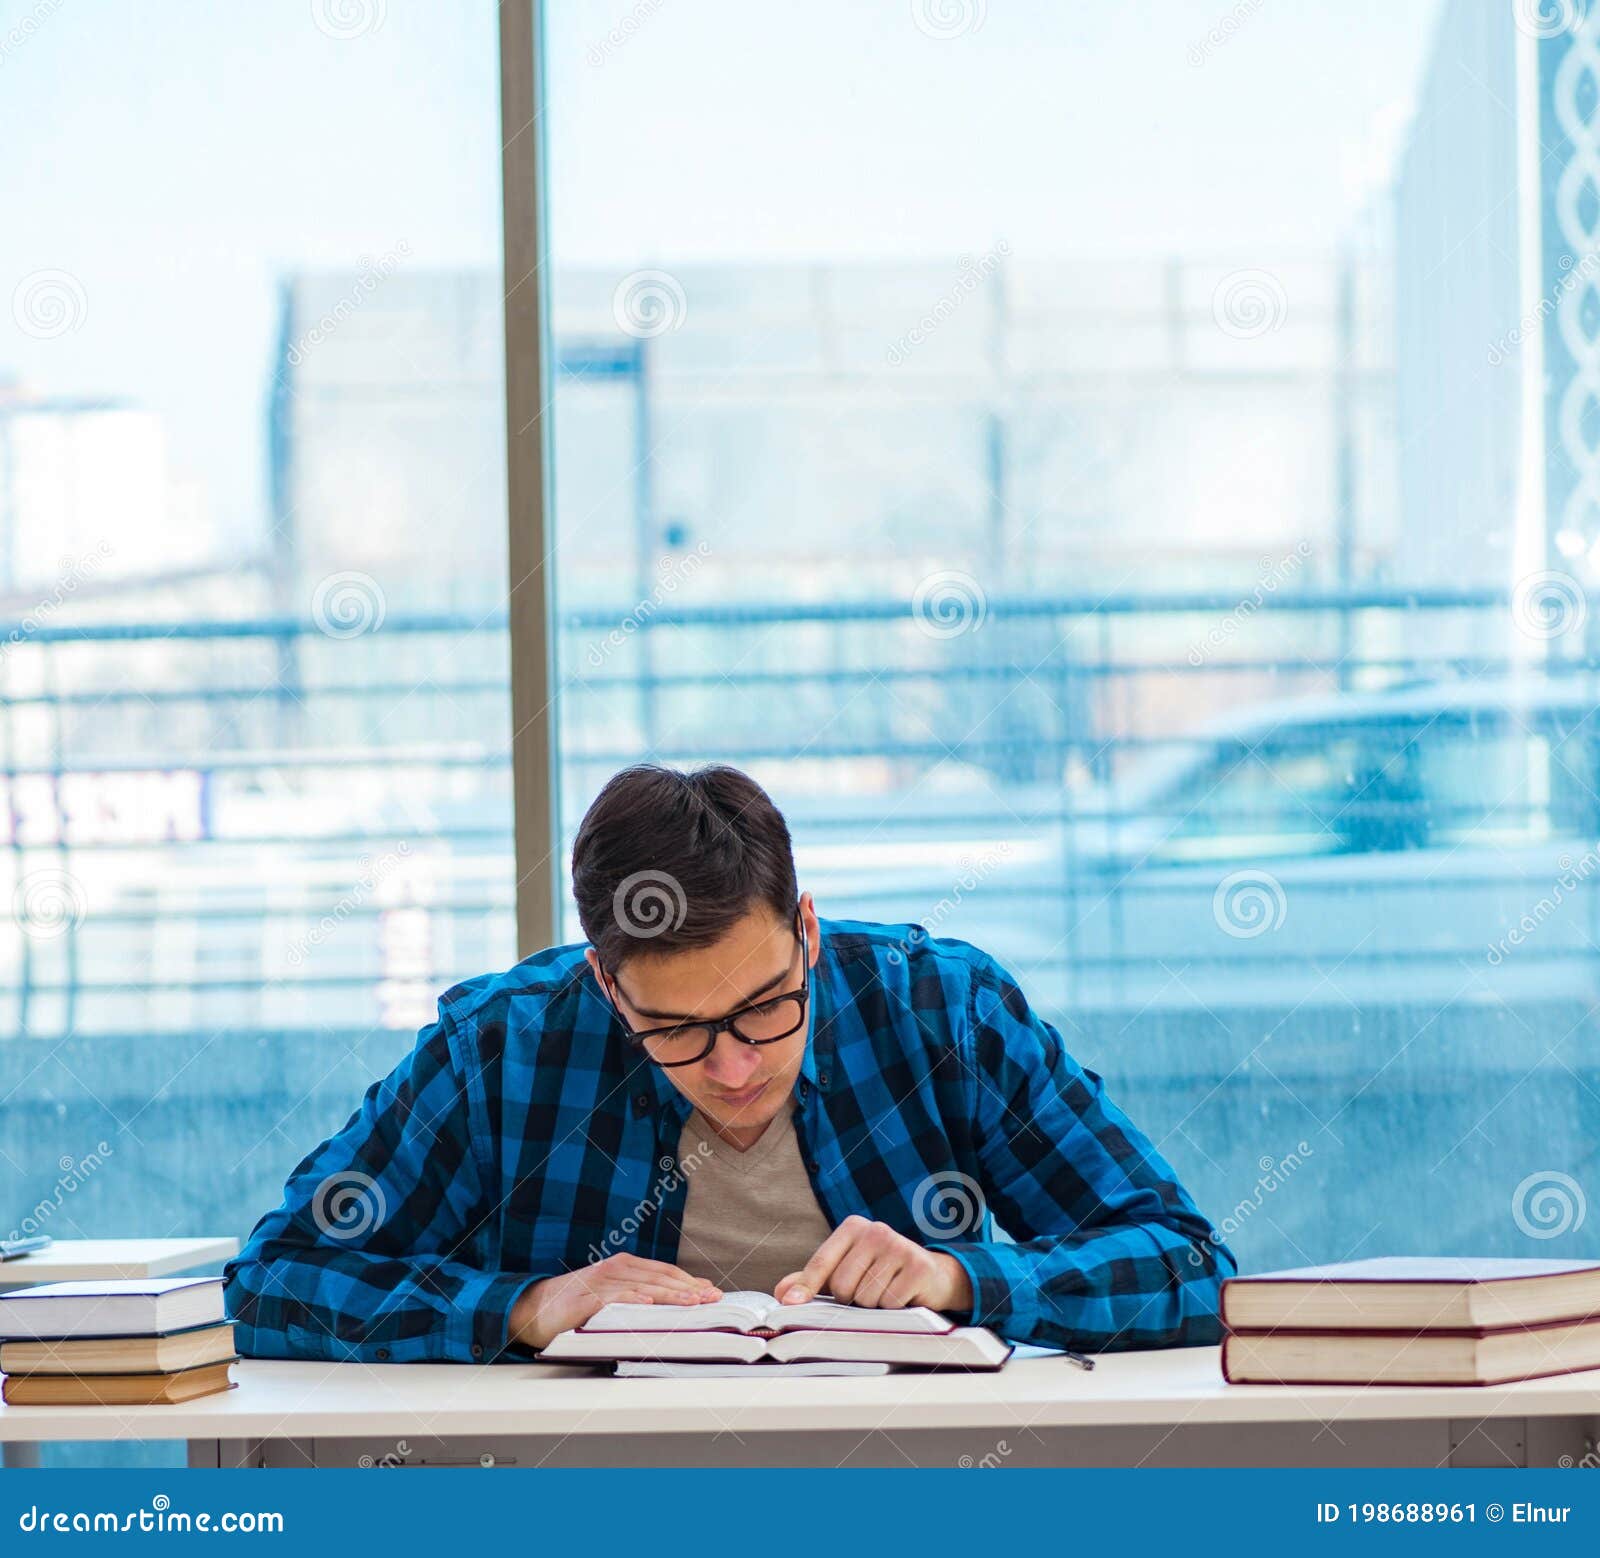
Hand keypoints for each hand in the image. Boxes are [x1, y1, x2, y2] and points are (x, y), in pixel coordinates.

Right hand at [509, 1255, 721, 1350]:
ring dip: (669, 1294)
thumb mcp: (613, 1294)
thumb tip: (682, 1299)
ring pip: (642, 1286)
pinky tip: (647, 1303)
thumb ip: (642, 1293)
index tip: (713, 1292)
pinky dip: (631, 1299)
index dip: (690, 1281)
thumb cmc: (578, 1303)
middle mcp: (615, 1268)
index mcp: (624, 1265)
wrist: (535, 1307)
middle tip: (711, 1299)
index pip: (665, 1272)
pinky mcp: (586, 1298)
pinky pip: (613, 1298)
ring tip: (691, 1302)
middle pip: (659, 1277)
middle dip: (688, 1289)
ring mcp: (600, 1282)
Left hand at [773, 1215, 972, 1312]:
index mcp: (853, 1227)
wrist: (931, 1275)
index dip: (805, 1287)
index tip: (788, 1305)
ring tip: (887, 1290)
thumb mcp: (846, 1270)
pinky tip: (904, 1295)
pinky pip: (890, 1303)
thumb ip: (812, 1280)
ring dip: (874, 1305)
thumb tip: (783, 1294)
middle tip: (867, 1290)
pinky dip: (894, 1308)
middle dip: (850, 1299)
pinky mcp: (918, 1266)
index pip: (821, 1262)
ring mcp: (899, 1245)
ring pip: (865, 1298)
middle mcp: (875, 1230)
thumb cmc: (880, 1273)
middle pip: (842, 1285)